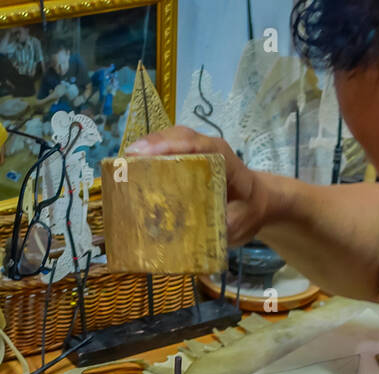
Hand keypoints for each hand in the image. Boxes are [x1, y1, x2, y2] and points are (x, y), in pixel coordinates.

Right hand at [126, 126, 268, 245]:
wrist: (255, 205)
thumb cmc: (248, 212)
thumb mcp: (241, 223)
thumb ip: (224, 225)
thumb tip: (197, 232)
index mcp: (225, 160)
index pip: (198, 145)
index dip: (170, 146)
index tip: (145, 155)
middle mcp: (210, 149)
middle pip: (178, 137)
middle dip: (151, 145)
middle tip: (126, 160)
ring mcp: (197, 151)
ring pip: (170, 140)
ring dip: (146, 149)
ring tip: (123, 164)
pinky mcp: (188, 159)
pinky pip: (167, 150)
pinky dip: (149, 157)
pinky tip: (132, 168)